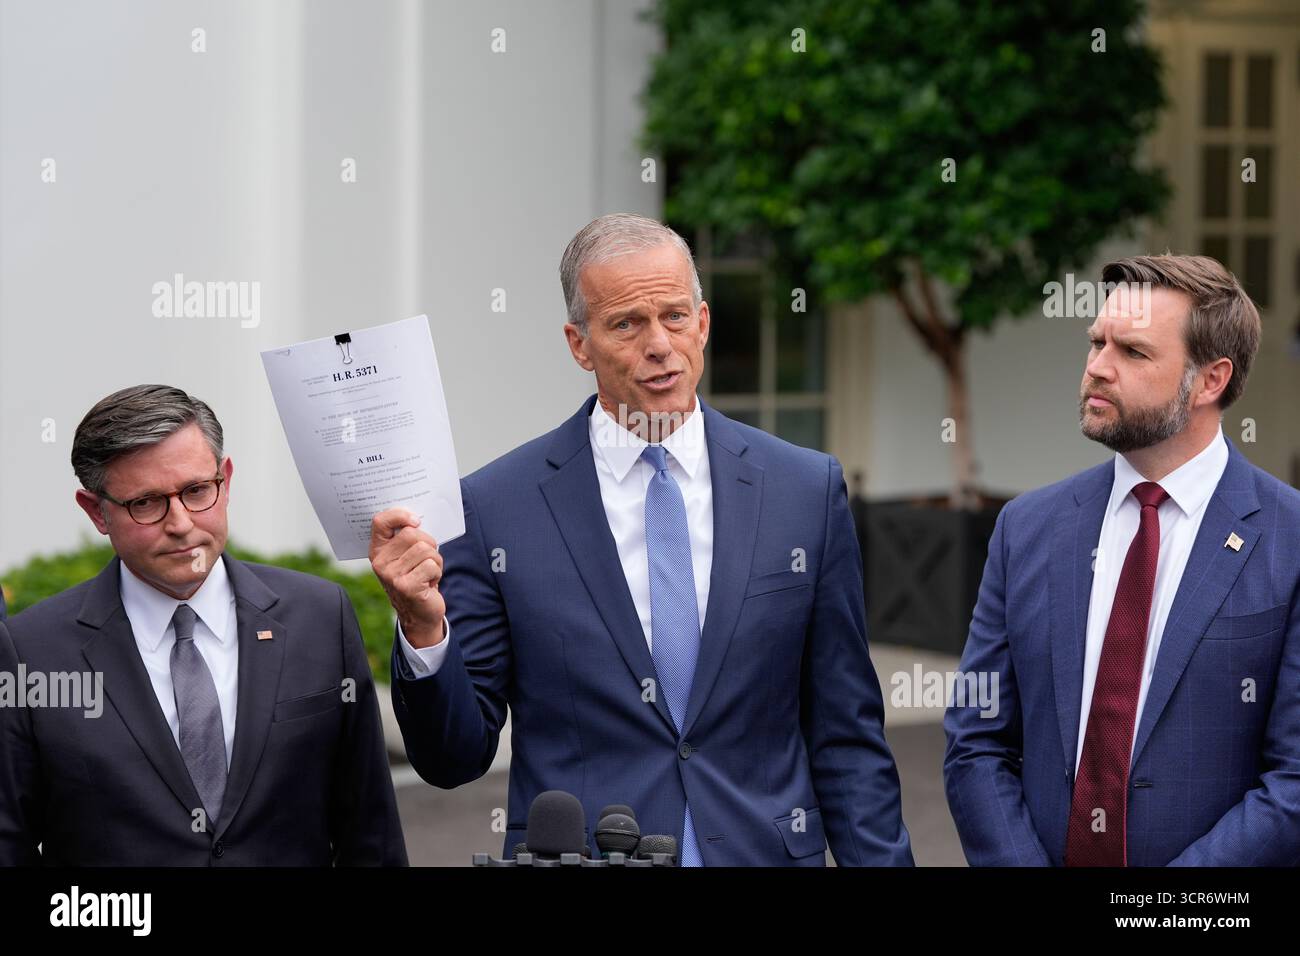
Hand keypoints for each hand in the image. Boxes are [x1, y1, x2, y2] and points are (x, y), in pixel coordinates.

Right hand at [368, 507, 445, 647]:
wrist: (419, 614)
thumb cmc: (417, 578)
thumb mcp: (407, 556)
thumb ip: (407, 538)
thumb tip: (418, 518)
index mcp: (378, 550)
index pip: (380, 521)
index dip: (399, 514)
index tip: (415, 521)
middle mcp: (380, 562)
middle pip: (412, 533)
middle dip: (429, 544)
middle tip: (426, 560)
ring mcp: (391, 575)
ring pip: (425, 549)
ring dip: (435, 560)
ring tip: (427, 573)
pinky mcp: (406, 586)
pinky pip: (432, 566)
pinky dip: (437, 573)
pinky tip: (429, 584)